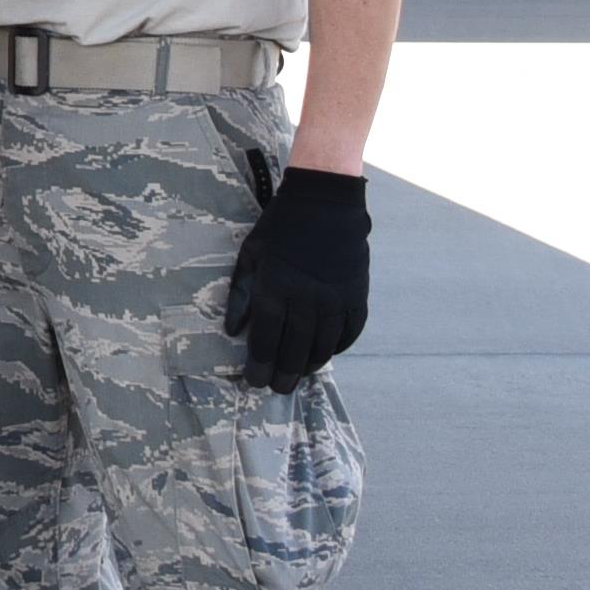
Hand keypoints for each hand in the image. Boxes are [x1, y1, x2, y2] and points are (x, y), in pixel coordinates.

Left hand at [219, 168, 369, 389]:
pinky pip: (348, 334)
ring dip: (309, 366)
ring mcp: (335, 299)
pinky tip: (326, 354)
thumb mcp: (250, 255)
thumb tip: (232, 331)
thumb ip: (241, 294)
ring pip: (322, 348)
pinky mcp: (357, 296)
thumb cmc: (280, 227)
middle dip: (283, 376)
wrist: (325, 201)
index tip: (253, 382)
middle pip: (294, 352)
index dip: (258, 367)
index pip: (265, 342)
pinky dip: (336, 348)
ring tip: (299, 375)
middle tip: (277, 388)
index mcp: (275, 289)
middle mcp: (307, 300)